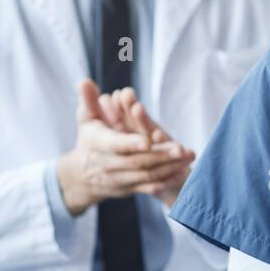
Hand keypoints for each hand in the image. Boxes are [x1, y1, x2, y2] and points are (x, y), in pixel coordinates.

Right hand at [56, 80, 194, 214]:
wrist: (82, 176)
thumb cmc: (89, 139)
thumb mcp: (86, 119)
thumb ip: (88, 101)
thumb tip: (85, 81)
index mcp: (98, 144)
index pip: (115, 145)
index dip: (131, 143)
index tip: (148, 140)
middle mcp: (108, 164)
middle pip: (137, 161)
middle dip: (160, 155)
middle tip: (180, 148)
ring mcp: (119, 179)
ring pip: (146, 174)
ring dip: (169, 167)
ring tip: (187, 158)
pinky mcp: (129, 189)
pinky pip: (149, 187)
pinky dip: (166, 181)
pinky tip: (182, 172)